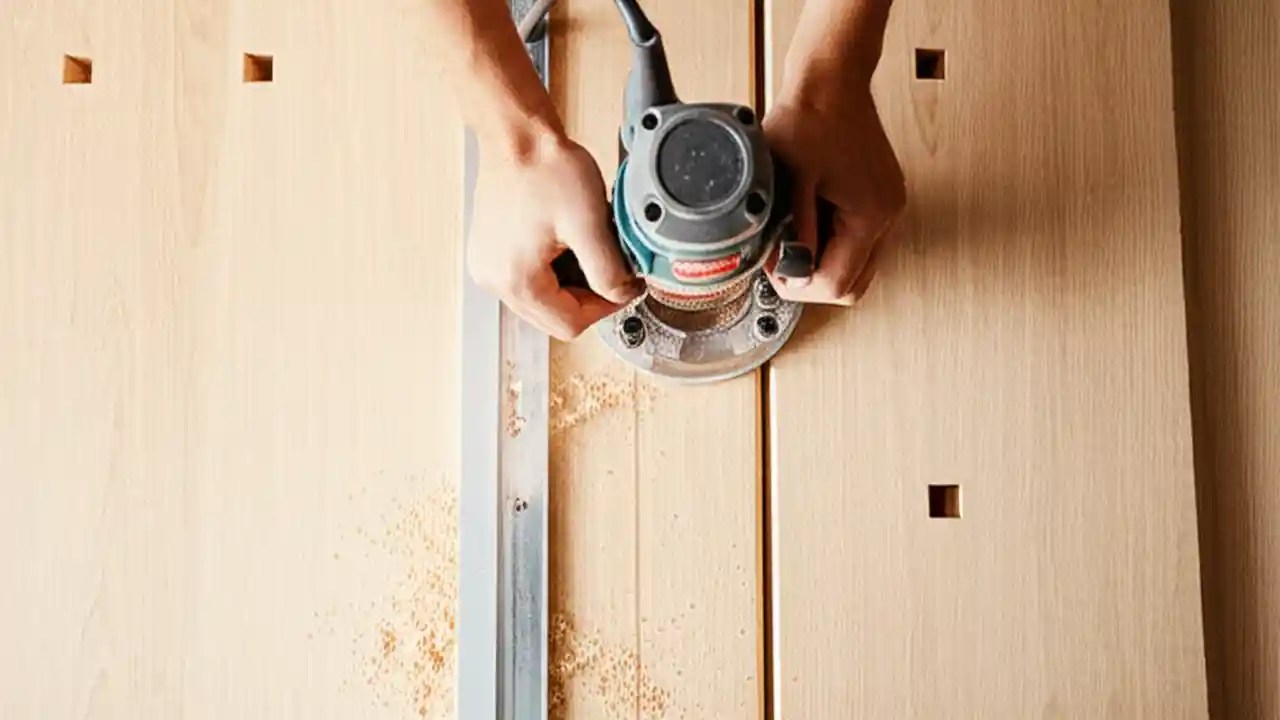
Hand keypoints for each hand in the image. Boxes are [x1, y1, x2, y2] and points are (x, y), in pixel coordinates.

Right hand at [469, 130, 640, 339]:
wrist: (517, 134)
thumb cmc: (546, 168)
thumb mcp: (591, 224)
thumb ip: (610, 271)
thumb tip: (621, 295)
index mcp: (517, 282)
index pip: (570, 324)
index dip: (606, 308)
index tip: (625, 283)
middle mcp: (495, 281)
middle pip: (554, 317)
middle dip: (588, 296)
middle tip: (611, 265)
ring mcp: (488, 268)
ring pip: (543, 300)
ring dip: (571, 283)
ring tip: (585, 246)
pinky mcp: (490, 254)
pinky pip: (529, 279)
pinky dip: (552, 270)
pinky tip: (564, 242)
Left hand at [765, 83, 904, 304]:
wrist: (830, 78)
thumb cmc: (810, 116)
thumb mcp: (790, 181)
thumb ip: (793, 232)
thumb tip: (791, 273)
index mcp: (870, 215)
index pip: (839, 284)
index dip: (800, 284)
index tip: (775, 266)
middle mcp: (888, 215)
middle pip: (854, 284)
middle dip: (814, 280)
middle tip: (781, 256)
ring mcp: (888, 207)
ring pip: (858, 265)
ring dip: (824, 261)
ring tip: (793, 233)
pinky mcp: (880, 197)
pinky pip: (860, 240)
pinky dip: (833, 241)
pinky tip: (809, 218)